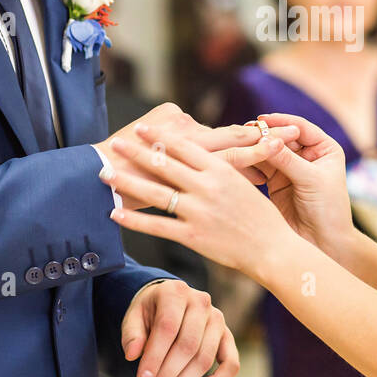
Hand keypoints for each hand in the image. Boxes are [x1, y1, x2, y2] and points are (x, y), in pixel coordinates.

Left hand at [102, 124, 295, 275]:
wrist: (272, 248)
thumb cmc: (260, 215)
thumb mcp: (243, 182)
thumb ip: (221, 167)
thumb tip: (202, 153)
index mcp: (221, 170)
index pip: (184, 147)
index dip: (160, 136)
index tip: (141, 128)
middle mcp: (207, 187)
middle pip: (164, 165)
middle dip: (136, 152)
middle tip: (116, 143)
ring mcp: (198, 212)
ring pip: (155, 193)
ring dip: (127, 182)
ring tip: (105, 174)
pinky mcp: (193, 236)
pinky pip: (157, 226)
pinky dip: (134, 219)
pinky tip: (115, 213)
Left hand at [119, 278, 238, 376]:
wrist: (171, 302)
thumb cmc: (151, 312)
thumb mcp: (134, 316)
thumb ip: (132, 334)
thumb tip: (133, 355)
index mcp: (176, 292)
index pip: (167, 328)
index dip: (154, 357)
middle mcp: (201, 303)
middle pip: (187, 346)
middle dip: (167, 375)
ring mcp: (217, 320)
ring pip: (204, 358)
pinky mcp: (227, 336)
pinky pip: (231, 364)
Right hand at [244, 112, 354, 253]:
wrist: (324, 244)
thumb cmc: (329, 211)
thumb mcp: (311, 181)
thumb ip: (289, 160)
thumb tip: (266, 139)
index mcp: (324, 148)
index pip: (300, 127)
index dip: (282, 122)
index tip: (262, 120)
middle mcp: (307, 155)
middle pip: (281, 137)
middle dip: (264, 134)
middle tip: (243, 131)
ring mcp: (290, 168)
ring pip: (268, 151)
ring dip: (254, 147)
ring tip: (237, 145)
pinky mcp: (275, 181)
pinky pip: (260, 166)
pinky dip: (249, 163)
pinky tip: (238, 159)